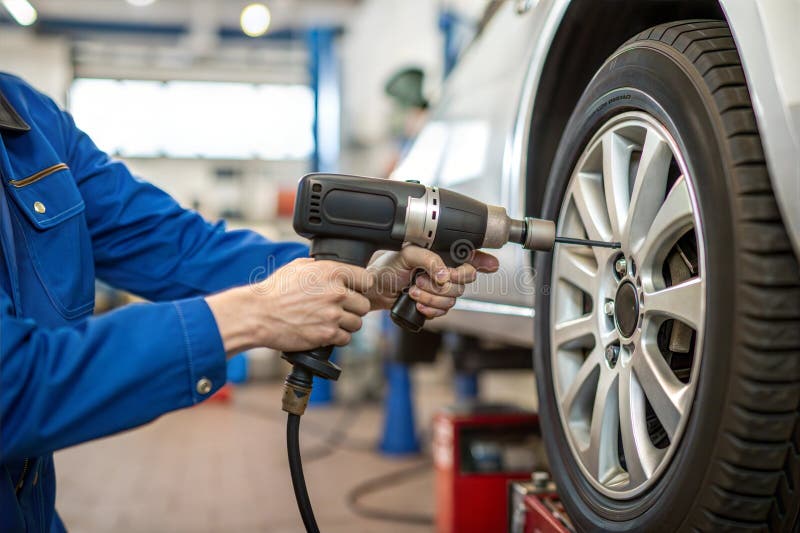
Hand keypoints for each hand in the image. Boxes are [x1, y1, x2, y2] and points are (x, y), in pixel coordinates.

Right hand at [206, 258, 372, 354]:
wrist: (258, 314)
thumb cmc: (275, 290)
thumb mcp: (298, 267)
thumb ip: (321, 266)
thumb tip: (333, 266)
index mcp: (331, 272)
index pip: (367, 279)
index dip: (360, 286)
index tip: (355, 291)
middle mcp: (336, 292)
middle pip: (364, 304)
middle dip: (354, 308)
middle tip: (340, 309)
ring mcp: (332, 315)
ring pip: (357, 323)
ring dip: (347, 324)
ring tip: (331, 321)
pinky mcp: (327, 335)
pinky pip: (346, 338)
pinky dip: (337, 337)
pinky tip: (325, 331)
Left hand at [366, 246, 498, 318]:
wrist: (375, 289)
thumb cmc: (388, 267)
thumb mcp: (406, 254)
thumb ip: (428, 258)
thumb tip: (444, 274)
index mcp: (442, 254)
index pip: (471, 256)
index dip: (483, 261)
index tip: (489, 266)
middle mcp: (445, 270)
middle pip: (464, 281)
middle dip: (442, 284)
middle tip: (421, 279)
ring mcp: (441, 289)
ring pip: (453, 298)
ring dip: (432, 297)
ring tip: (414, 290)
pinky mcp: (435, 304)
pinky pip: (444, 311)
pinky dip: (431, 309)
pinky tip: (418, 304)